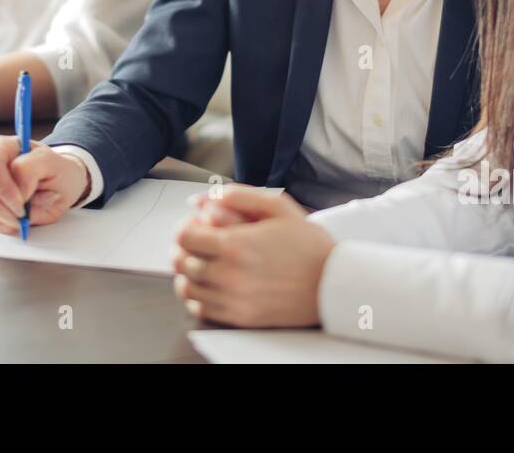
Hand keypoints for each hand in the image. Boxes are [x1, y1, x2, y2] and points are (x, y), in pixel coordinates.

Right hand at [0, 138, 91, 234]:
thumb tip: (16, 192)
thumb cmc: (57, 171)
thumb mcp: (52, 163)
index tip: (23, 203)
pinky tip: (23, 215)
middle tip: (30, 211)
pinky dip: (12, 224)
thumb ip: (30, 170)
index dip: (5, 189)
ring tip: (32, 209)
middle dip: (13, 211)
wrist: (60, 184)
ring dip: (15, 218)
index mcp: (3, 147)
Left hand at [171, 186, 334, 327]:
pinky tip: (210, 285)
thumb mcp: (278, 206)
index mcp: (236, 244)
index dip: (186, 226)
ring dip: (187, 272)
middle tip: (198, 243)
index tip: (197, 225)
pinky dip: (197, 296)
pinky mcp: (240, 317)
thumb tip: (205, 197)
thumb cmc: (308, 244)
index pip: (184, 236)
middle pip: (181, 261)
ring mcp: (233, 298)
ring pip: (187, 287)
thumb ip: (239, 196)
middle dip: (183, 247)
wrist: (333, 284)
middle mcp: (229, 274)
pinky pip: (201, 308)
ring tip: (202, 263)